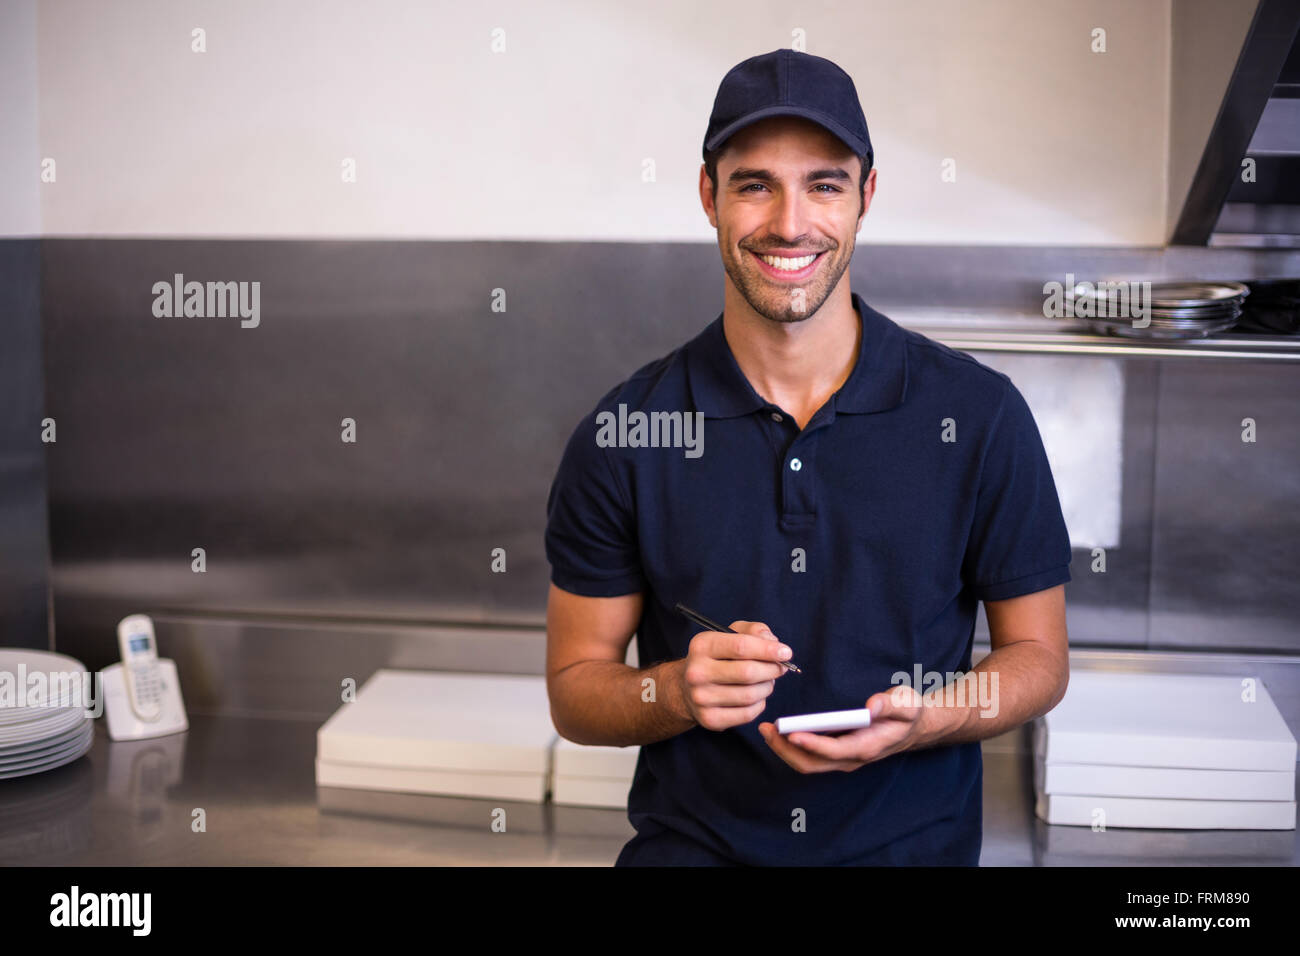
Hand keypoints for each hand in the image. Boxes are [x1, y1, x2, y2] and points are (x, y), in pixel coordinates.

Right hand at [674, 621, 790, 730]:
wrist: (687, 687)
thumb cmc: (717, 657)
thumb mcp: (730, 634)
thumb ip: (754, 631)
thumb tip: (773, 642)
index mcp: (702, 646)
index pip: (741, 646)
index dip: (768, 650)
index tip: (786, 653)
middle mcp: (697, 672)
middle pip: (748, 672)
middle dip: (772, 670)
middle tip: (781, 668)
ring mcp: (701, 698)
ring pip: (750, 695)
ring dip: (767, 687)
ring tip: (767, 681)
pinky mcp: (709, 719)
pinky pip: (747, 714)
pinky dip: (759, 704)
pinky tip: (756, 696)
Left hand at [758, 684, 925, 772]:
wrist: (914, 727)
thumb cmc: (908, 713)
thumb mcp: (906, 703)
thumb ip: (890, 704)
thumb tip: (872, 705)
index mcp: (867, 746)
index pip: (833, 751)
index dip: (811, 744)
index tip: (790, 733)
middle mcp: (851, 758)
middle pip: (812, 763)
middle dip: (786, 749)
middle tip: (767, 729)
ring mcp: (843, 758)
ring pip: (808, 763)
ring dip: (784, 750)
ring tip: (767, 730)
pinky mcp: (837, 753)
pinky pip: (810, 757)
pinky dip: (791, 747)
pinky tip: (779, 731)